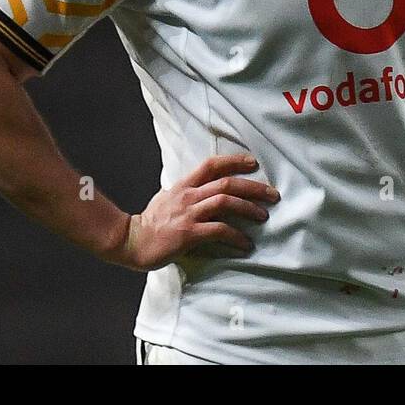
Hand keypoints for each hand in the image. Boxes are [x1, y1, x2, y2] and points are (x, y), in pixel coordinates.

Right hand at [117, 154, 279, 270]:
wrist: (130, 241)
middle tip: (273, 194)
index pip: (211, 165)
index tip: (253, 163)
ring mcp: (188, 214)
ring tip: (264, 216)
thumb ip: (186, 192)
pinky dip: (237, 237)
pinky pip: (219, 231)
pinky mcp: (188, 234)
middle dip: (253, 187)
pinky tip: (246, 244)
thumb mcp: (167, 198)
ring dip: (249, 209)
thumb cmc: (150, 223)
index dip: (234, 160)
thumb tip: (203, 189)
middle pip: (226, 183)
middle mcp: (188, 195)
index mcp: (183, 185)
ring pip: (226, 202)